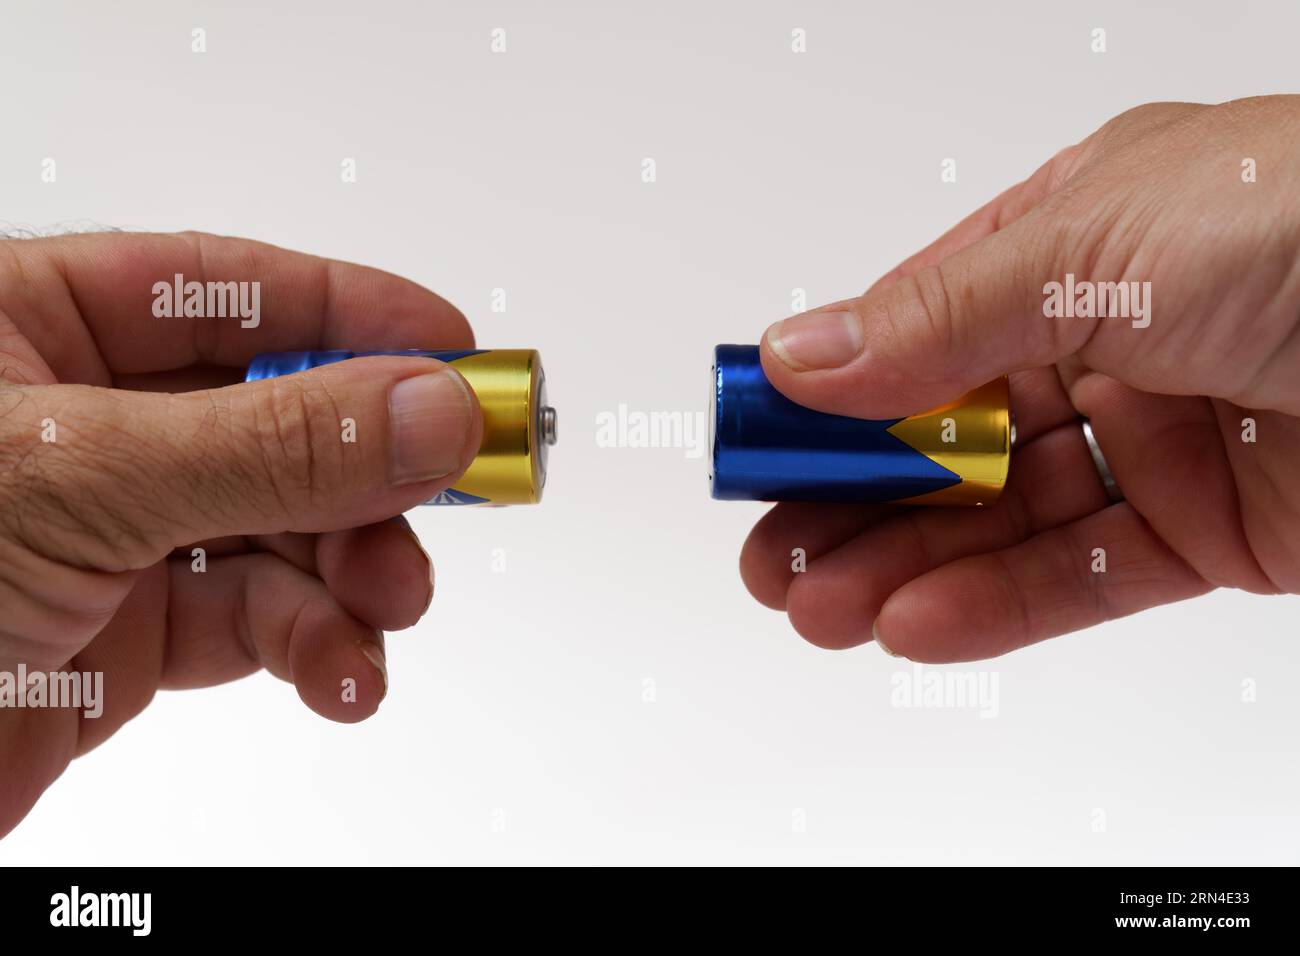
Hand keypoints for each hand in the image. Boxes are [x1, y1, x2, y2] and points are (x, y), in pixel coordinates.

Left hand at [0, 232, 481, 835]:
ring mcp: (108, 536)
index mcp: (29, 328)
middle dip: (373, 465)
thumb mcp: (78, 477)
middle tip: (459, 489)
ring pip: (285, 531)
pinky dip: (317, 648)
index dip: (355, 311)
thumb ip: (272, 443)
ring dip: (356, 572)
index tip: (458, 345)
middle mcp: (79, 427)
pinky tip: (341, 670)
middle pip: (280, 418)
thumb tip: (428, 405)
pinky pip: (259, 625)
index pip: (227, 291)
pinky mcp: (126, 640)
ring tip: (388, 605)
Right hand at [740, 95, 1299, 661]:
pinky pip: (1086, 577)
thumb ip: (940, 316)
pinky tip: (917, 623)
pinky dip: (998, 606)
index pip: (917, 328)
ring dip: (904, 567)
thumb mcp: (1102, 244)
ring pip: (1003, 518)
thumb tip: (805, 354)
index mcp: (1081, 237)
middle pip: (948, 435)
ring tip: (819, 606)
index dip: (828, 391)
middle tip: (770, 554)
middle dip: (852, 499)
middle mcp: (1115, 335)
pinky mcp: (1219, 532)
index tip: (752, 442)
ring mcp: (1164, 437)